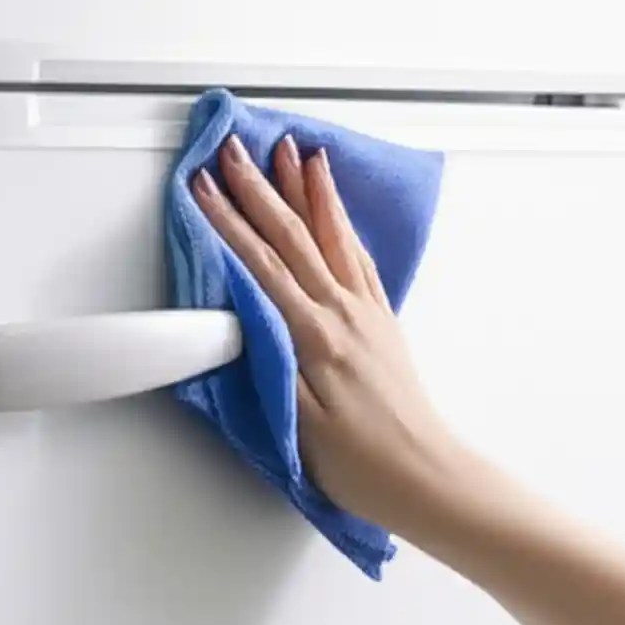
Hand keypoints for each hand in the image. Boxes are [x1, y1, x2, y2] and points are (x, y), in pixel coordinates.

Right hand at [191, 133, 454, 528]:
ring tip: (295, 152)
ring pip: (332, 234)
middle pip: (294, 236)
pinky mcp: (381, 320)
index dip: (227, 222)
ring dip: (308, 190)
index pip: (262, 264)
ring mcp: (367, 312)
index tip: (202, 186)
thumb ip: (267, 362)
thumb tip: (238, 314)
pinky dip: (343, 222)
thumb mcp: (297, 422)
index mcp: (316, 336)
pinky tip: (335, 207)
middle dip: (259, 188)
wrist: (422, 476)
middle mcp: (344, 313)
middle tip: (234, 148)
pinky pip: (358, 255)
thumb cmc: (359, 463)